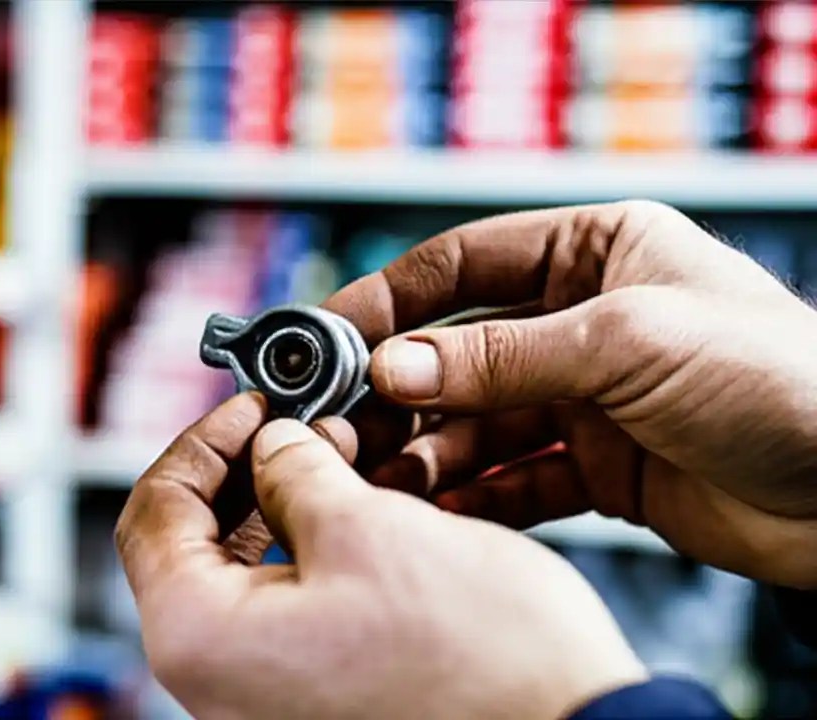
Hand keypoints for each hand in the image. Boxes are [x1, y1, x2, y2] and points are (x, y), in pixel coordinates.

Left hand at [116, 393, 646, 719]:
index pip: (153, 512)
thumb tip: (270, 445)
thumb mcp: (369, 527)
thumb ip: (295, 470)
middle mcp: (217, 680)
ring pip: (244, 573)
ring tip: (337, 456)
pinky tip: (355, 512)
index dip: (200, 441)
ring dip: (281, 504)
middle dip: (244, 468)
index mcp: (201, 636)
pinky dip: (311, 551)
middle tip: (295, 420)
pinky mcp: (312, 701)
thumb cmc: (482, 664)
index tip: (250, 405)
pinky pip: (286, 610)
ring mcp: (263, 697)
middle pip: (193, 542)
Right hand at [323, 199, 816, 588]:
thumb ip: (503, 357)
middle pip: (460, 351)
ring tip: (383, 478)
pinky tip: (436, 509)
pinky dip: (473, 496)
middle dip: (401, 389)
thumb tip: (394, 364)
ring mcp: (590, 398)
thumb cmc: (782, 378)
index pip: (465, 263)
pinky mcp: (602, 468)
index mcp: (597, 253)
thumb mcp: (628, 341)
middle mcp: (585, 322)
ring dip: (428, 450)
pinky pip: (515, 479)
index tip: (329, 334)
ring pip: (479, 422)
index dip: (392, 298)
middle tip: (343, 425)